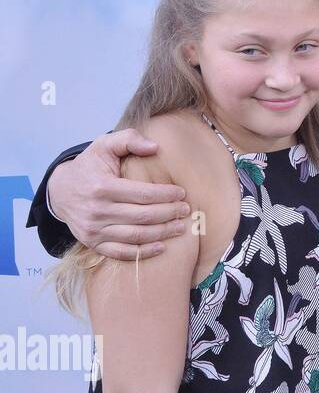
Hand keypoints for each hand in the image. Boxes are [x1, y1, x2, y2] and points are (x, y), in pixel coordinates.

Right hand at [48, 130, 189, 260]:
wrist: (60, 190)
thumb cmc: (89, 166)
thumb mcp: (104, 145)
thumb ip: (129, 139)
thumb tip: (155, 147)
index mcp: (102, 186)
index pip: (143, 194)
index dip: (166, 195)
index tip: (182, 193)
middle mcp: (97, 210)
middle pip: (143, 216)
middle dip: (169, 214)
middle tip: (185, 210)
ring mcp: (93, 229)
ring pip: (135, 236)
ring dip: (162, 233)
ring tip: (180, 227)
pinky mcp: (92, 242)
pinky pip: (120, 252)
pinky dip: (143, 252)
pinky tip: (161, 247)